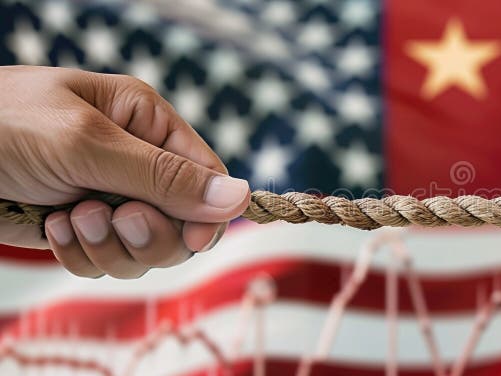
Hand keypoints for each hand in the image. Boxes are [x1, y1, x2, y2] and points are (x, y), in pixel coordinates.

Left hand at [0, 66, 249, 278]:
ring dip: (109, 246)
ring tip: (68, 218)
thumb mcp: (88, 143)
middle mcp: (137, 162)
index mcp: (148, 123)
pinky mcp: (83, 229)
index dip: (206, 213)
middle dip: (148, 232)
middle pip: (185, 224)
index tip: (188, 237)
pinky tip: (52, 228)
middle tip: (110, 218)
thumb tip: (241, 197)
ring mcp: (110, 198)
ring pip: (148, 251)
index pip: (209, 177)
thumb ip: (164, 176)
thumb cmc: (1, 125)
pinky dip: (82, 255)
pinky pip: (109, 263)